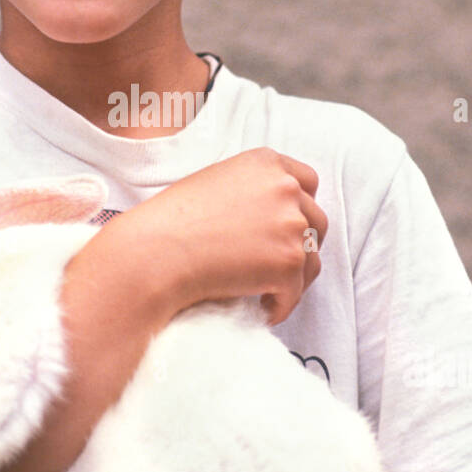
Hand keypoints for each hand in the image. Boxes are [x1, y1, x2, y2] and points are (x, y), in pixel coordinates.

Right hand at [129, 149, 327, 324]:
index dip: (300, 208)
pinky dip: (281, 305)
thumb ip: (252, 189)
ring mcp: (291, 225)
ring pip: (312, 259)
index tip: (287, 229)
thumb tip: (272, 217)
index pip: (308, 182)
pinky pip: (296, 292)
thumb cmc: (171, 222)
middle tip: (274, 266)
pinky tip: (260, 308)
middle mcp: (284, 188)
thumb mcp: (215, 183)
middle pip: (316, 221)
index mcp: (266, 163)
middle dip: (300, 245)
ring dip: (293, 278)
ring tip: (267, 292)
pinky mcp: (288, 262)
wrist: (156, 252)